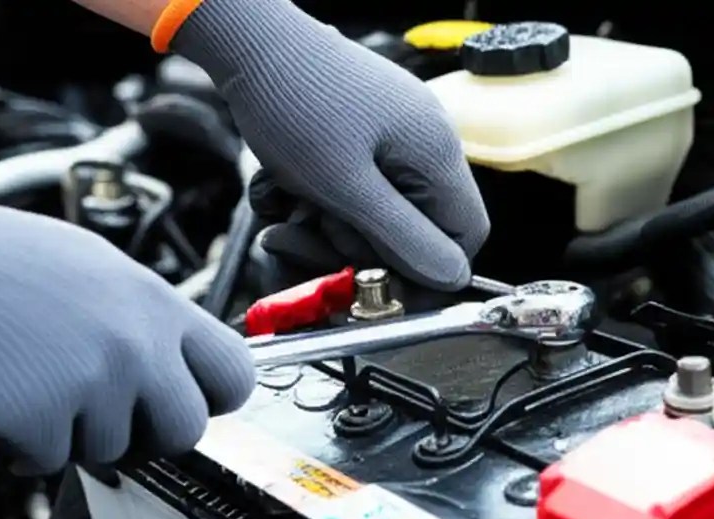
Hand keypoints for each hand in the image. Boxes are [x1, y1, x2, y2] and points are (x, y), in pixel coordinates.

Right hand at [0, 181, 254, 473]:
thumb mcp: (87, 266)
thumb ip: (140, 316)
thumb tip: (174, 360)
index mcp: (152, 301)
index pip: (234, 373)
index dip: (209, 397)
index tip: (181, 400)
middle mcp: (134, 345)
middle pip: (185, 430)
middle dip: (145, 434)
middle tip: (99, 413)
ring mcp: (91, 387)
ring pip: (113, 452)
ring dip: (73, 435)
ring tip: (28, 383)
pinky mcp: (41, 424)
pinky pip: (49, 462)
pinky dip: (21, 446)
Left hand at [170, 0, 488, 290]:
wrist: (247, 38)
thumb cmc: (293, 99)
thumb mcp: (346, 188)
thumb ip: (403, 238)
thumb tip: (451, 278)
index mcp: (437, 153)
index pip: (466, 236)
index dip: (427, 271)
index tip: (380, 285)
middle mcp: (426, 140)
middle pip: (418, 228)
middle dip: (362, 244)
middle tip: (315, 232)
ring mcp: (396, 133)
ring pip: (379, 210)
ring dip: (332, 223)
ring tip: (293, 203)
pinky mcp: (364, 130)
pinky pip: (355, 185)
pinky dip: (320, 197)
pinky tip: (288, 185)